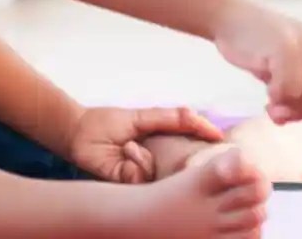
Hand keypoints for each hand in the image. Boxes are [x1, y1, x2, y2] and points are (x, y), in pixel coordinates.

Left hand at [68, 107, 224, 183]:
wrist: (79, 132)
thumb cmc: (109, 122)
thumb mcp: (144, 116)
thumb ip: (171, 117)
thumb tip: (197, 114)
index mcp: (164, 146)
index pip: (190, 147)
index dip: (206, 143)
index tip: (222, 139)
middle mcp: (158, 165)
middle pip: (183, 169)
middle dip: (188, 160)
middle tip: (182, 150)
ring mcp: (144, 178)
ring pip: (162, 175)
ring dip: (147, 157)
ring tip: (129, 145)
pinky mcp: (130, 186)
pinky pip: (143, 177)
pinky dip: (136, 161)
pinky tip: (125, 152)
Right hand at [213, 2, 301, 123]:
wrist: (232, 17)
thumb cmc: (261, 48)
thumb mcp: (289, 72)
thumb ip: (301, 94)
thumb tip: (289, 116)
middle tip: (286, 112)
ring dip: (290, 110)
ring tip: (273, 102)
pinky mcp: (288, 49)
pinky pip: (289, 93)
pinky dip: (276, 101)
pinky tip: (266, 93)